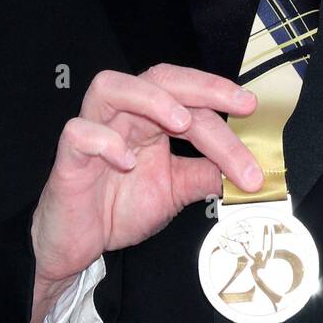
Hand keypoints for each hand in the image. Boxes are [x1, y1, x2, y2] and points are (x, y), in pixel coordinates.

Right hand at [29, 63, 261, 322]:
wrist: (77, 243)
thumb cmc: (117, 208)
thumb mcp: (174, 191)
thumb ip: (205, 175)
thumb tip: (248, 170)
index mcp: (149, 119)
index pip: (188, 98)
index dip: (221, 102)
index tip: (253, 113)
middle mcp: (122, 116)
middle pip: (158, 78)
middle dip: (201, 87)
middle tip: (238, 104)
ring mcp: (93, 132)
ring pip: (111, 86)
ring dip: (151, 99)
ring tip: (183, 122)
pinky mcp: (68, 158)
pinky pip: (78, 132)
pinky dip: (104, 141)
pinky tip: (127, 162)